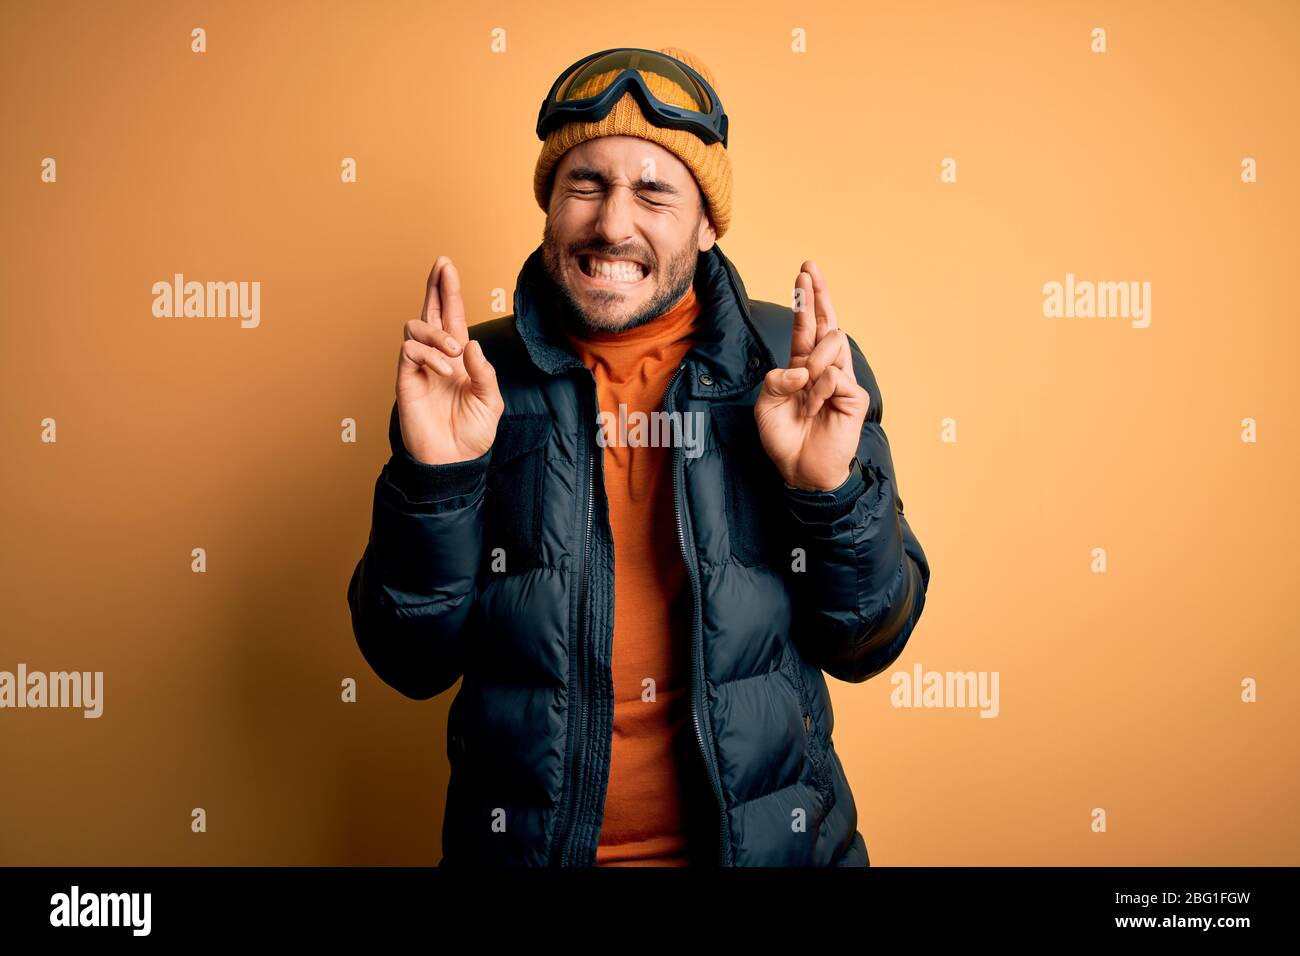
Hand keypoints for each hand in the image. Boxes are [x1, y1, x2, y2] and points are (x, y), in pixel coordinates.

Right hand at [396, 256, 504, 464]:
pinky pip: (410, 351)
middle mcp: (436, 357)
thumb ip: (484, 371)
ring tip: (455, 354)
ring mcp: (419, 367)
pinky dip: (429, 355)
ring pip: (417, 328)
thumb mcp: (491, 400)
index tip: (446, 265)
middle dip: (435, 286)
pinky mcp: (406, 380)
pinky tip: (444, 369)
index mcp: (459, 358)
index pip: (451, 317)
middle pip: (430, 311)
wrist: (454, 462)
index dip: (448, 291)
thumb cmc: (472, 434)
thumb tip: (470, 342)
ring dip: (438, 334)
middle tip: (442, 265)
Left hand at [754, 260, 869, 490]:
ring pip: (832, 343)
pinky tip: (815, 405)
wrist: (800, 470)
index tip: (805, 272)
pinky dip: (819, 388)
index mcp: (803, 366)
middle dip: (818, 294)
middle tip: (808, 270)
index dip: (807, 300)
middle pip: (827, 322)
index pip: (807, 327)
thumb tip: (801, 368)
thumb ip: (777, 380)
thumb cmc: (784, 437)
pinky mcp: (854, 396)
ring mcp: (841, 380)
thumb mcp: (766, 405)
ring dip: (813, 360)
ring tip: (805, 389)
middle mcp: (824, 368)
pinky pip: (835, 375)